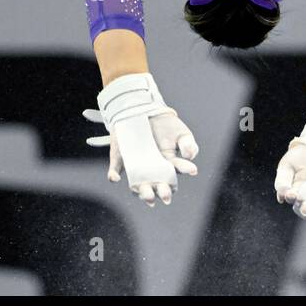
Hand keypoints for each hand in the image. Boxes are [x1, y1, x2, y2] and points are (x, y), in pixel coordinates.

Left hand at [83, 73, 197, 206]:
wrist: (144, 110)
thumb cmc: (165, 125)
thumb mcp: (181, 132)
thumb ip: (188, 144)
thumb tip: (190, 156)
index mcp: (167, 165)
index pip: (175, 173)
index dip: (183, 172)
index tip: (192, 169)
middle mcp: (151, 170)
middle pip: (156, 186)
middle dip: (161, 192)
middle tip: (165, 196)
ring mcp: (135, 166)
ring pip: (136, 184)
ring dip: (141, 192)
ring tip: (147, 194)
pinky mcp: (120, 159)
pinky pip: (115, 170)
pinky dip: (113, 175)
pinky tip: (116, 177)